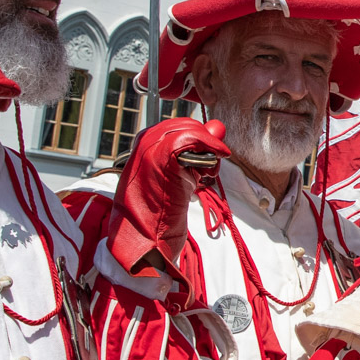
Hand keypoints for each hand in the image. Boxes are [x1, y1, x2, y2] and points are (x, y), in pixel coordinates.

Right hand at [105, 118, 229, 277]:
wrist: (142, 233)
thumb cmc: (158, 210)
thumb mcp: (175, 176)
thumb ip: (191, 154)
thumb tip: (217, 129)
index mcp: (144, 143)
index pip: (180, 126)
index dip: (199, 140)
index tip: (210, 156)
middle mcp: (146, 140)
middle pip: (189, 125)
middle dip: (205, 144)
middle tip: (207, 171)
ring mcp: (153, 145)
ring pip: (194, 131)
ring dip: (208, 152)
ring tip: (200, 179)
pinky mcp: (164, 154)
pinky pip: (196, 138)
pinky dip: (212, 148)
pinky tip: (210, 169)